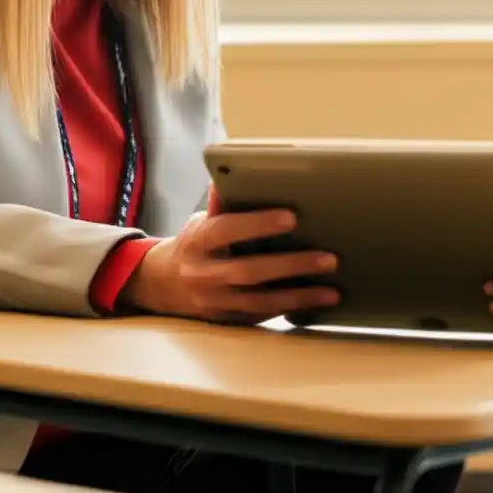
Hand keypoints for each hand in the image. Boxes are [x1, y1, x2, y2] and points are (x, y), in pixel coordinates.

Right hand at [123, 208, 339, 323]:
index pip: (228, 230)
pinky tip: (317, 303)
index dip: (258, 224)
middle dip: (292, 266)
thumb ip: (223, 203)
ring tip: (332, 290)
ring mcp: (215, 302)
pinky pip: (262, 317)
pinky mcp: (227, 320)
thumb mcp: (201, 221)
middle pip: (250, 271)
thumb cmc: (194, 245)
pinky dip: (290, 310)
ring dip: (299, 296)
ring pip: (260, 302)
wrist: (161, 285)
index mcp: (198, 242)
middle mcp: (204, 274)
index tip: (292, 218)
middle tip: (328, 258)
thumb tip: (238, 171)